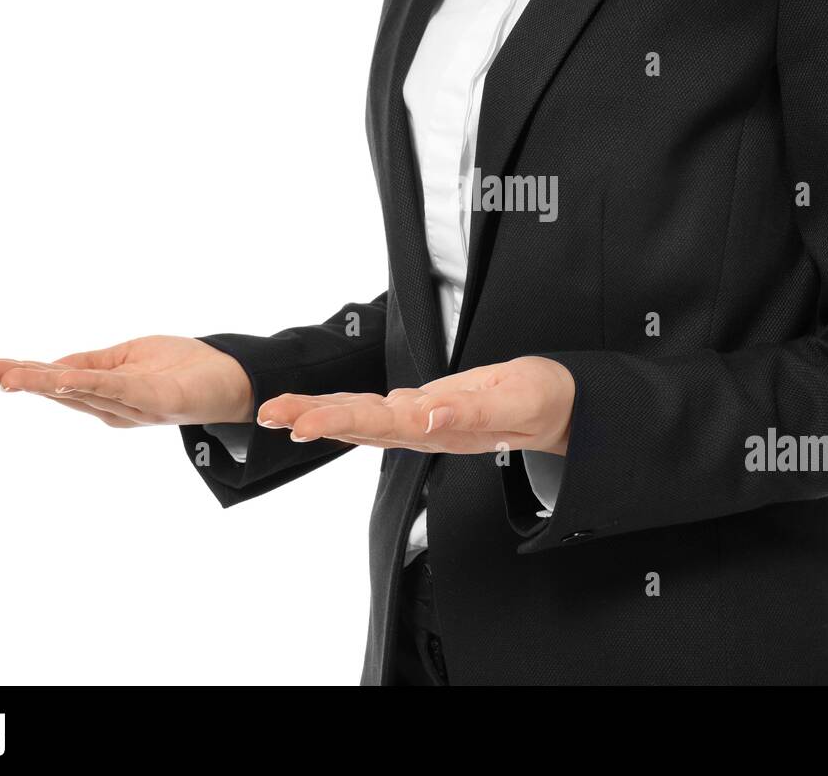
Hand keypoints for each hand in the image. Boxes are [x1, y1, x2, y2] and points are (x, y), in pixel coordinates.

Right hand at [0, 336, 252, 427]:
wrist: (232, 377)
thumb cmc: (180, 367)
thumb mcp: (128, 358)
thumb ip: (91, 364)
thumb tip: (50, 368)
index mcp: (103, 394)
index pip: (55, 381)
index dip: (20, 375)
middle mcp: (113, 407)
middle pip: (61, 391)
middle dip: (22, 381)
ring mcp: (135, 408)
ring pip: (84, 392)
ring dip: (48, 383)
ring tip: (13, 376)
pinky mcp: (160, 403)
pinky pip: (121, 392)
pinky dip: (93, 385)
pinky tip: (68, 379)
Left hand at [257, 356, 574, 454]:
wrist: (560, 405)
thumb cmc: (540, 400)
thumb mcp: (513, 400)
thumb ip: (469, 410)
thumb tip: (424, 417)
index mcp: (441, 428)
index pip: (379, 425)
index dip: (337, 421)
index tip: (299, 422)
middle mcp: (424, 428)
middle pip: (359, 423)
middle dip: (311, 417)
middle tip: (267, 413)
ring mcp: (423, 420)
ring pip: (362, 419)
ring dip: (318, 414)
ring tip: (276, 412)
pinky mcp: (426, 408)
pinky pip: (376, 412)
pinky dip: (343, 410)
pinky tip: (317, 411)